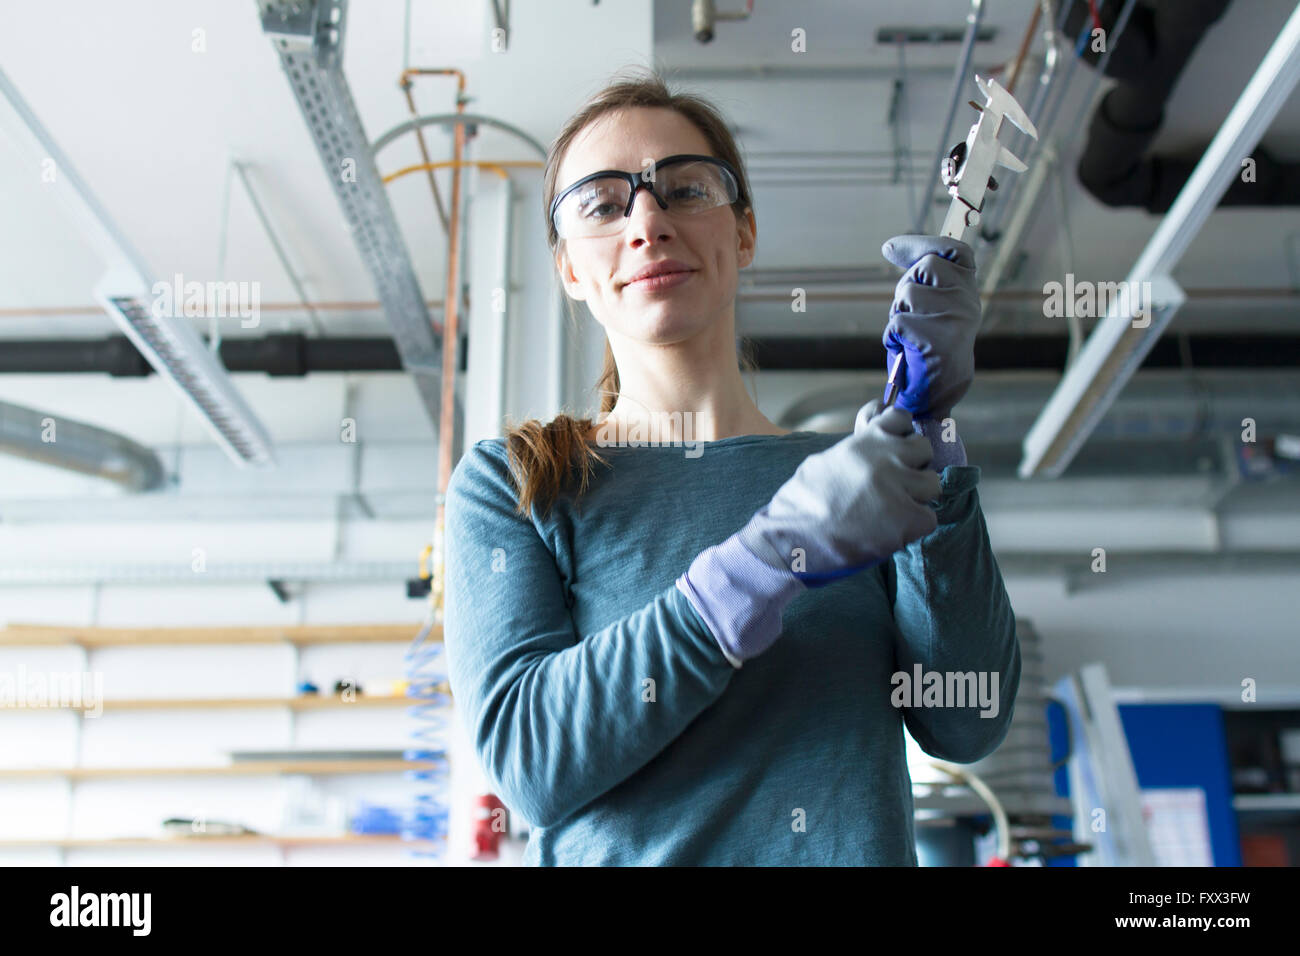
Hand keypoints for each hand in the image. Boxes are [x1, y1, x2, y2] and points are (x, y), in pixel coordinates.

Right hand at [738, 399, 940, 587]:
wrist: (794, 538)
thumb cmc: (802, 502)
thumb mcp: (825, 460)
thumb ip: (856, 447)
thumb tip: (873, 429)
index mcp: (865, 442)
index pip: (901, 418)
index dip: (901, 433)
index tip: (896, 444)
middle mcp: (887, 460)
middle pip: (924, 449)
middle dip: (914, 463)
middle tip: (899, 480)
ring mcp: (899, 490)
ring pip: (933, 483)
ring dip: (918, 495)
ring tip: (898, 507)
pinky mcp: (907, 521)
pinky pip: (929, 518)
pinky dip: (915, 525)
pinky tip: (895, 529)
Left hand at [881, 234, 979, 421]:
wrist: (936, 394)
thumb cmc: (927, 347)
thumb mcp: (927, 306)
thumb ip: (919, 278)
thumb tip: (890, 245)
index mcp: (967, 292)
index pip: (956, 251)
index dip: (927, 242)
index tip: (893, 247)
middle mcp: (967, 302)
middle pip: (926, 266)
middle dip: (906, 289)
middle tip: (911, 317)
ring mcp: (955, 320)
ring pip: (908, 294)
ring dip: (898, 315)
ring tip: (911, 337)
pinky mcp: (937, 339)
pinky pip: (897, 323)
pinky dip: (893, 338)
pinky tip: (907, 352)